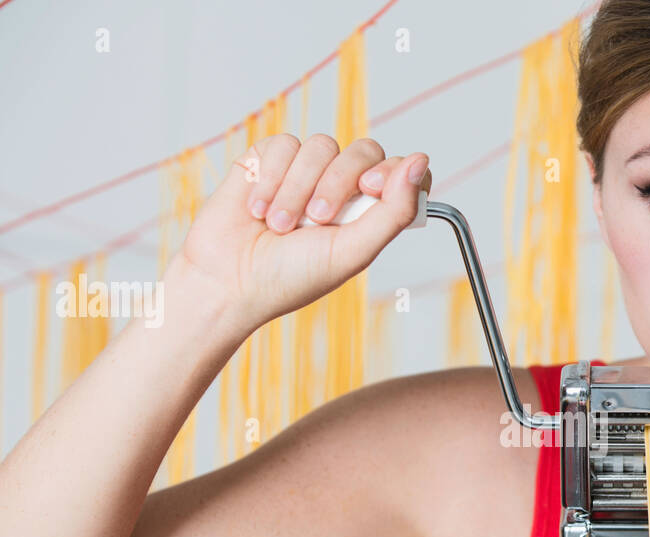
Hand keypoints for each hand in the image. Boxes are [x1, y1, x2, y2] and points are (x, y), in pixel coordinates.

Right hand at [165, 133, 431, 341]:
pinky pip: (283, 144)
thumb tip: (421, 163)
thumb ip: (394, 211)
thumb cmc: (290, 277)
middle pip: (364, 150)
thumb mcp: (353, 252)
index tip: (370, 189)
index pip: (400, 171)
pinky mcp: (267, 159)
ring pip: (321, 146)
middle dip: (338, 183)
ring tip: (278, 225)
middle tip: (317, 219)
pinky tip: (257, 209)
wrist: (228, 280)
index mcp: (368, 212)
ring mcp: (304, 171)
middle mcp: (340, 187)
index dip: (391, 172)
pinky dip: (271, 178)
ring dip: (298, 189)